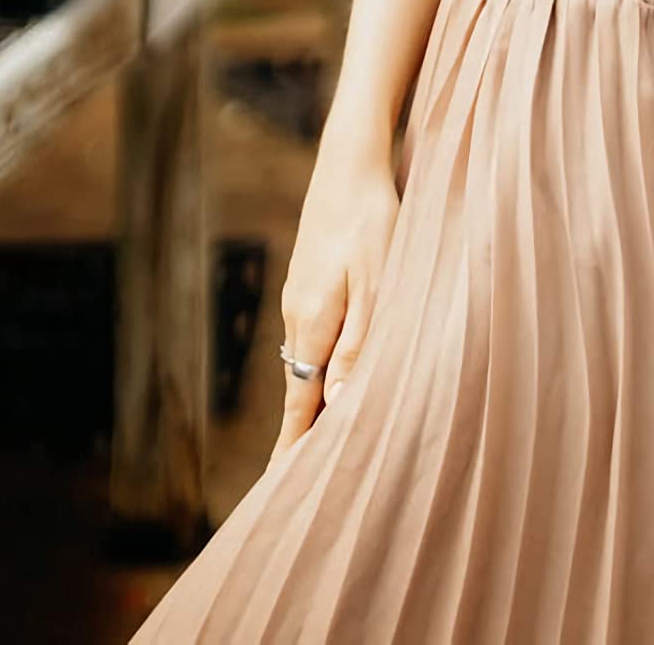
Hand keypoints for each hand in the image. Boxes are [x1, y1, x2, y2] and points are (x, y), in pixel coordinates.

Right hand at [268, 152, 398, 461]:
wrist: (350, 161)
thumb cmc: (373, 220)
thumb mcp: (376, 283)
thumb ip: (358, 345)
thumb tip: (336, 406)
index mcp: (313, 324)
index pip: (298, 404)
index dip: (291, 448)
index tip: (277, 492)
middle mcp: (298, 316)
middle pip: (297, 389)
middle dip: (297, 434)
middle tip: (289, 483)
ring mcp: (300, 296)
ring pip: (304, 362)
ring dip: (308, 401)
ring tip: (313, 439)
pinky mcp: (310, 280)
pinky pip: (311, 337)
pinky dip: (316, 367)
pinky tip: (328, 373)